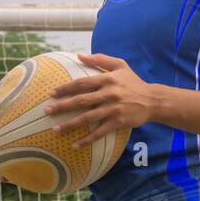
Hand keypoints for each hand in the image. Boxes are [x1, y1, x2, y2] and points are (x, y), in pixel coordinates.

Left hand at [43, 53, 157, 146]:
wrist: (153, 100)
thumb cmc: (134, 82)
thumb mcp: (120, 65)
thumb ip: (100, 59)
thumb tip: (79, 55)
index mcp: (107, 79)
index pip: (82, 83)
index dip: (66, 88)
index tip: (52, 93)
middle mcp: (109, 94)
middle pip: (81, 100)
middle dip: (63, 106)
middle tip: (47, 111)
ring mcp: (113, 109)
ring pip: (88, 118)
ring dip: (71, 124)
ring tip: (56, 129)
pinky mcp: (118, 122)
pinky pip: (100, 132)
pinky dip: (87, 140)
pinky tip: (75, 145)